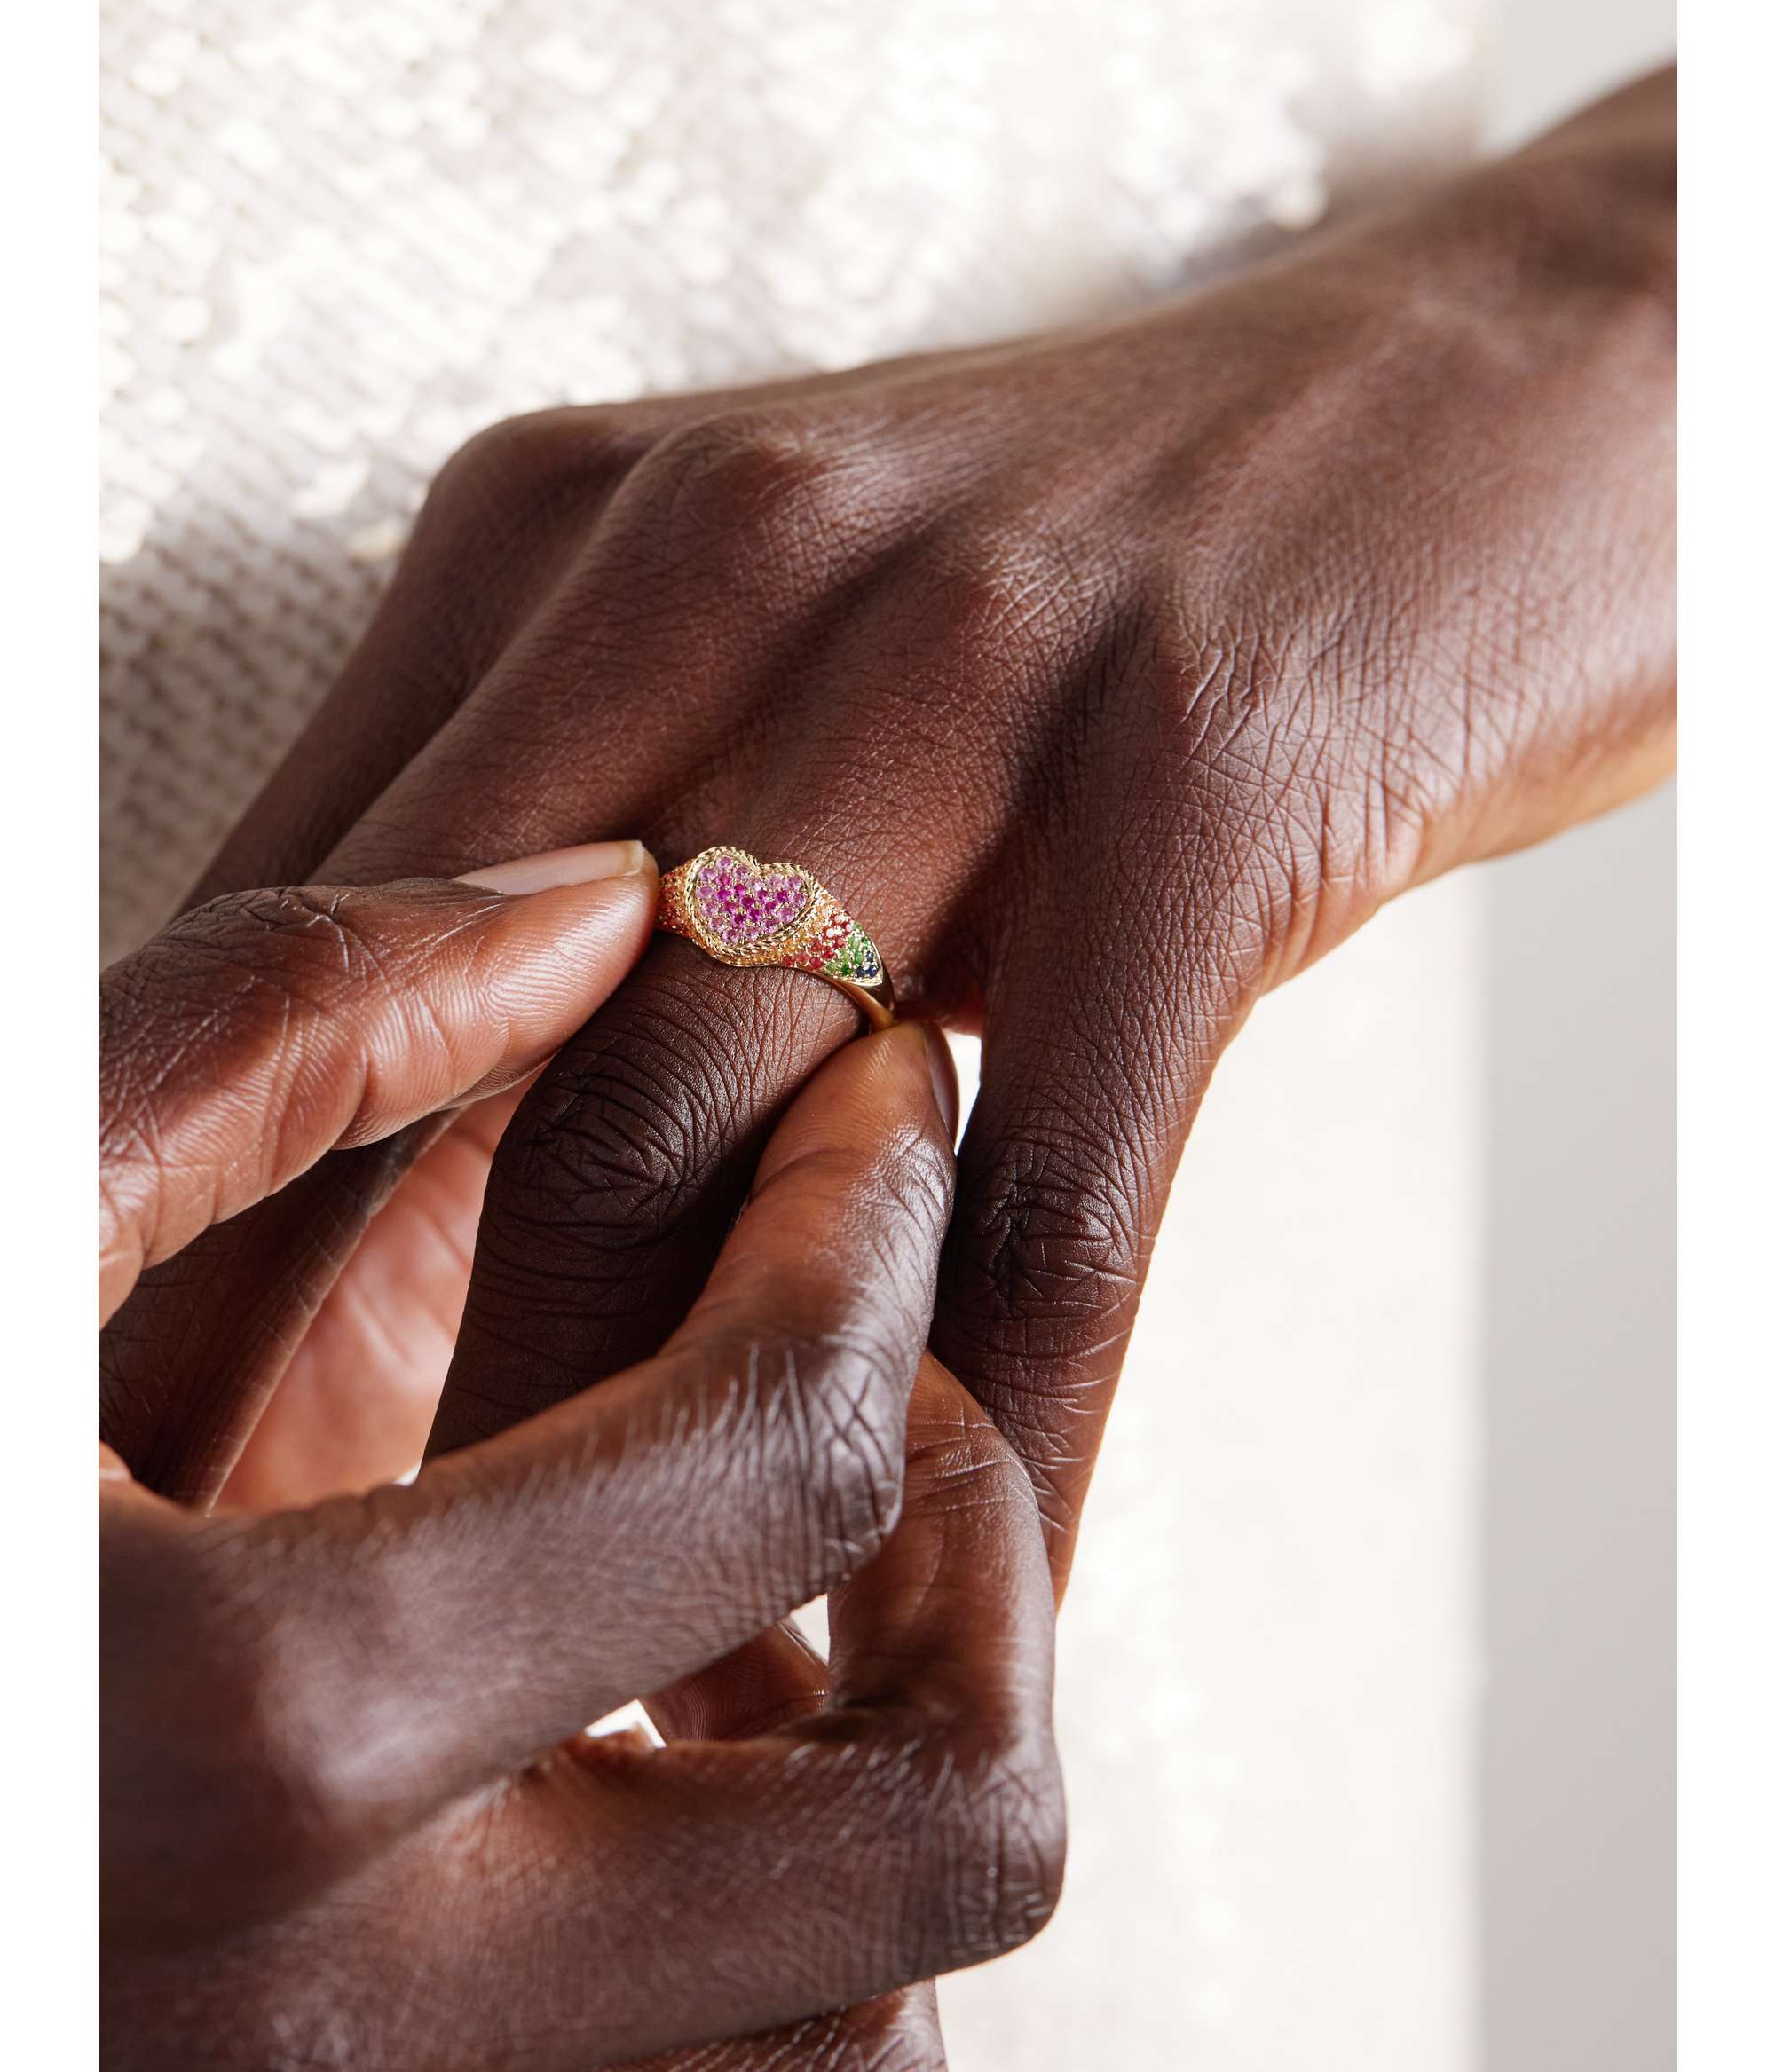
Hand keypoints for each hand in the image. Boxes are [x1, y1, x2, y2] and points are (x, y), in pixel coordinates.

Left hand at [101, 72, 1675, 1597]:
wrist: (1479, 400)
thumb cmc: (1105, 566)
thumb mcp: (791, 644)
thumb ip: (592, 858)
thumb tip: (400, 1184)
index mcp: (571, 533)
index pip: (305, 938)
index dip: (218, 1235)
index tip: (203, 1467)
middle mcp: (726, 558)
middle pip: (458, 1067)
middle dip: (380, 1402)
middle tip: (362, 1633)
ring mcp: (974, 652)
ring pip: (704, 1142)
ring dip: (669, 1465)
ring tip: (652, 1676)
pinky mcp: (1212, 765)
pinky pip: (1052, 1185)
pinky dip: (993, 1420)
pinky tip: (969, 1566)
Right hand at [101, 864, 1059, 2066]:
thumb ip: (283, 1026)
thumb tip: (598, 907)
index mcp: (229, 1740)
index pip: (771, 1455)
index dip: (865, 1222)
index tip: (862, 1099)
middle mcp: (344, 2037)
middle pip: (936, 1824)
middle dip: (972, 1543)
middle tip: (870, 1360)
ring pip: (864, 2020)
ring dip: (887, 1747)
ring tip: (766, 1552)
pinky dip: (763, 1906)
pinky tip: (633, 1714)